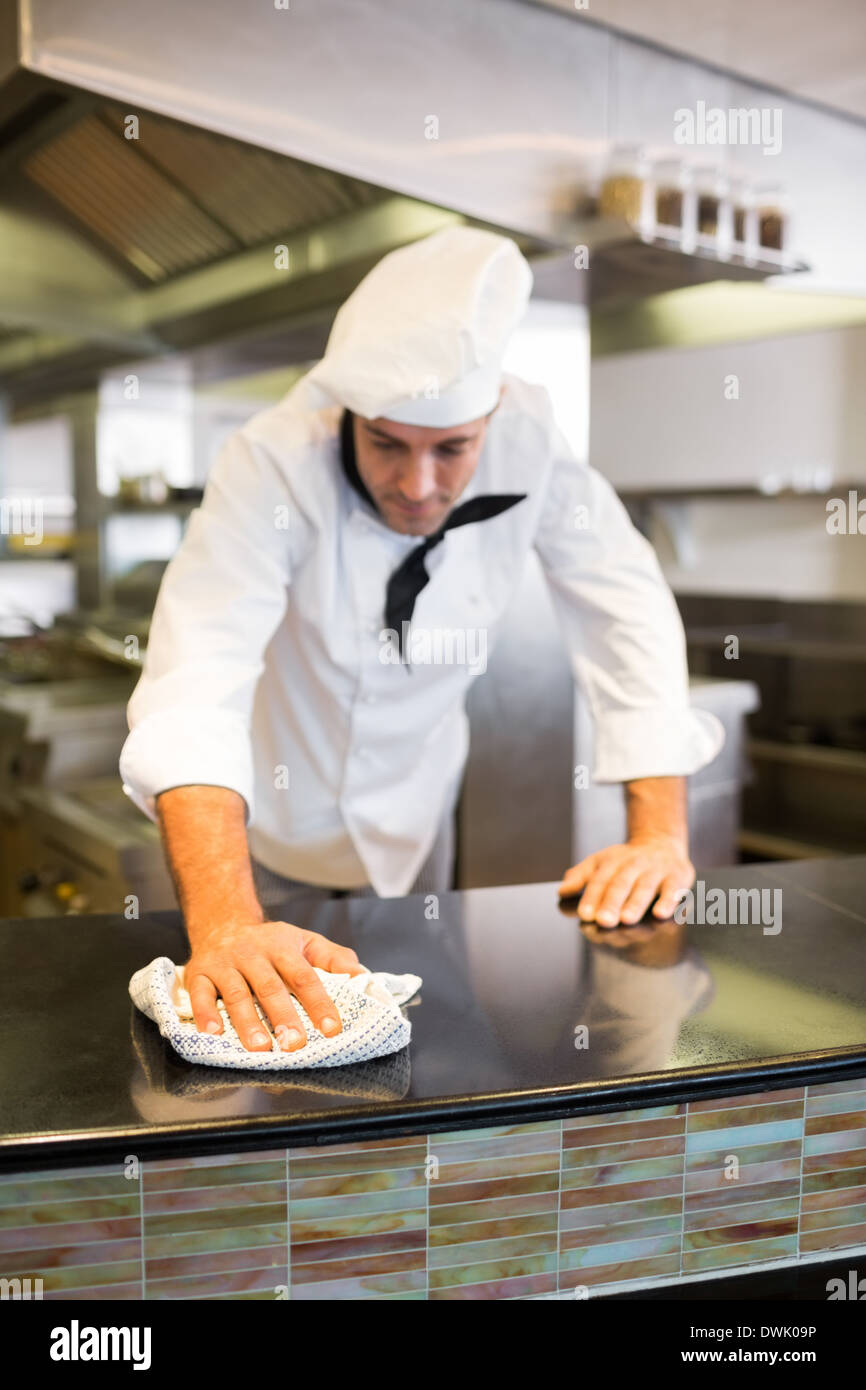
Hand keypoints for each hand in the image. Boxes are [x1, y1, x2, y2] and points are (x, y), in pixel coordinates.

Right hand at [184, 920, 365, 1051]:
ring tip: (260, 1048)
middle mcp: (253, 954)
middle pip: (270, 987)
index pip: (304, 976)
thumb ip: (335, 959)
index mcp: (282, 946)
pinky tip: (213, 1033)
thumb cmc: (271, 942)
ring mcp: (224, 964)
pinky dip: (205, 1014)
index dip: (318, 1002)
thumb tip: (362, 978)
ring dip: (247, 1022)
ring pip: (236, 994)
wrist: (223, 923)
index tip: (331, 1029)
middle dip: (283, 1017)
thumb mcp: (305, 941)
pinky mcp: (199, 974)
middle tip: (295, 1044)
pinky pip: (201, 995)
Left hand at [557, 833, 693, 927]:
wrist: (661, 842)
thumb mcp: (601, 863)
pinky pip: (673, 889)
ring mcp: (656, 870)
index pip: (600, 880)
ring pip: (645, 887)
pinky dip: (668, 901)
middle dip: (612, 903)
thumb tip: (562, 891)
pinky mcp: (677, 877)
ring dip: (636, 903)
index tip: (585, 914)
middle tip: (603, 921)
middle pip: (621, 884)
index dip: (592, 897)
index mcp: (612, 862)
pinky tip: (661, 914)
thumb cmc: (626, 862)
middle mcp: (634, 864)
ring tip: (627, 919)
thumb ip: (581, 877)